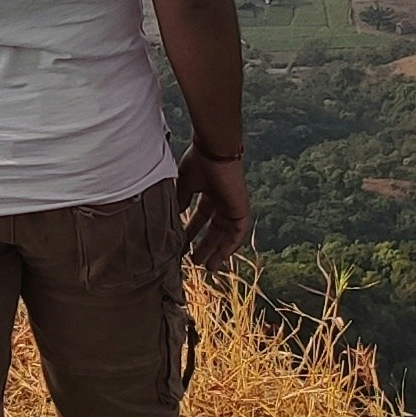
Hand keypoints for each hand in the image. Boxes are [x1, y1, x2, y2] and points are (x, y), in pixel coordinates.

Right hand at [177, 146, 250, 271]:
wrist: (214, 149)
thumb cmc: (198, 161)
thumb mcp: (184, 184)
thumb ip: (181, 201)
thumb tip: (174, 218)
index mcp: (209, 191)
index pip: (201, 217)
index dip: (192, 232)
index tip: (183, 246)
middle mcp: (222, 199)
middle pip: (214, 228)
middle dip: (205, 244)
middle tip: (195, 261)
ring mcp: (233, 204)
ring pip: (226, 233)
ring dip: (217, 249)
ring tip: (207, 267)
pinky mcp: (241, 207)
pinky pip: (238, 232)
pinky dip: (230, 245)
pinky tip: (221, 257)